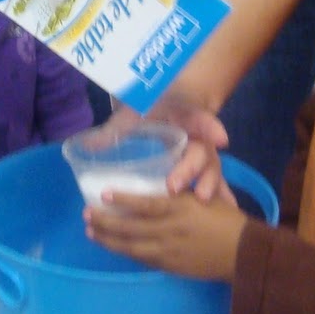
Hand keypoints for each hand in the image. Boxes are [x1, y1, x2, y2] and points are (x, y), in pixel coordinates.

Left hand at [84, 187, 245, 279]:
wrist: (243, 253)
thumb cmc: (226, 219)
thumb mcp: (205, 196)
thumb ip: (181, 192)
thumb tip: (160, 183)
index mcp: (181, 209)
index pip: (146, 204)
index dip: (123, 200)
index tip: (103, 193)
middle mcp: (171, 230)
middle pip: (131, 228)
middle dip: (105, 222)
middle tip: (86, 215)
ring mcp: (169, 251)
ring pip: (131, 247)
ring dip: (108, 240)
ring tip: (91, 232)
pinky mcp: (170, 267)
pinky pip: (142, 259)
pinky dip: (125, 252)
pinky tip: (113, 246)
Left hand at [106, 97, 228, 201]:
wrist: (177, 102)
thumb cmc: (155, 109)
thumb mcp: (136, 114)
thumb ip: (116, 129)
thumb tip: (86, 145)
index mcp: (186, 117)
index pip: (201, 119)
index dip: (211, 129)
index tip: (220, 140)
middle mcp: (199, 138)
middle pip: (203, 153)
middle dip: (191, 169)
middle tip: (174, 187)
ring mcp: (206, 156)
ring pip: (213, 170)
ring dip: (211, 186)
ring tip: (202, 201)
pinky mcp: (205, 171)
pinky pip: (216, 184)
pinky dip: (223, 197)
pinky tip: (229, 211)